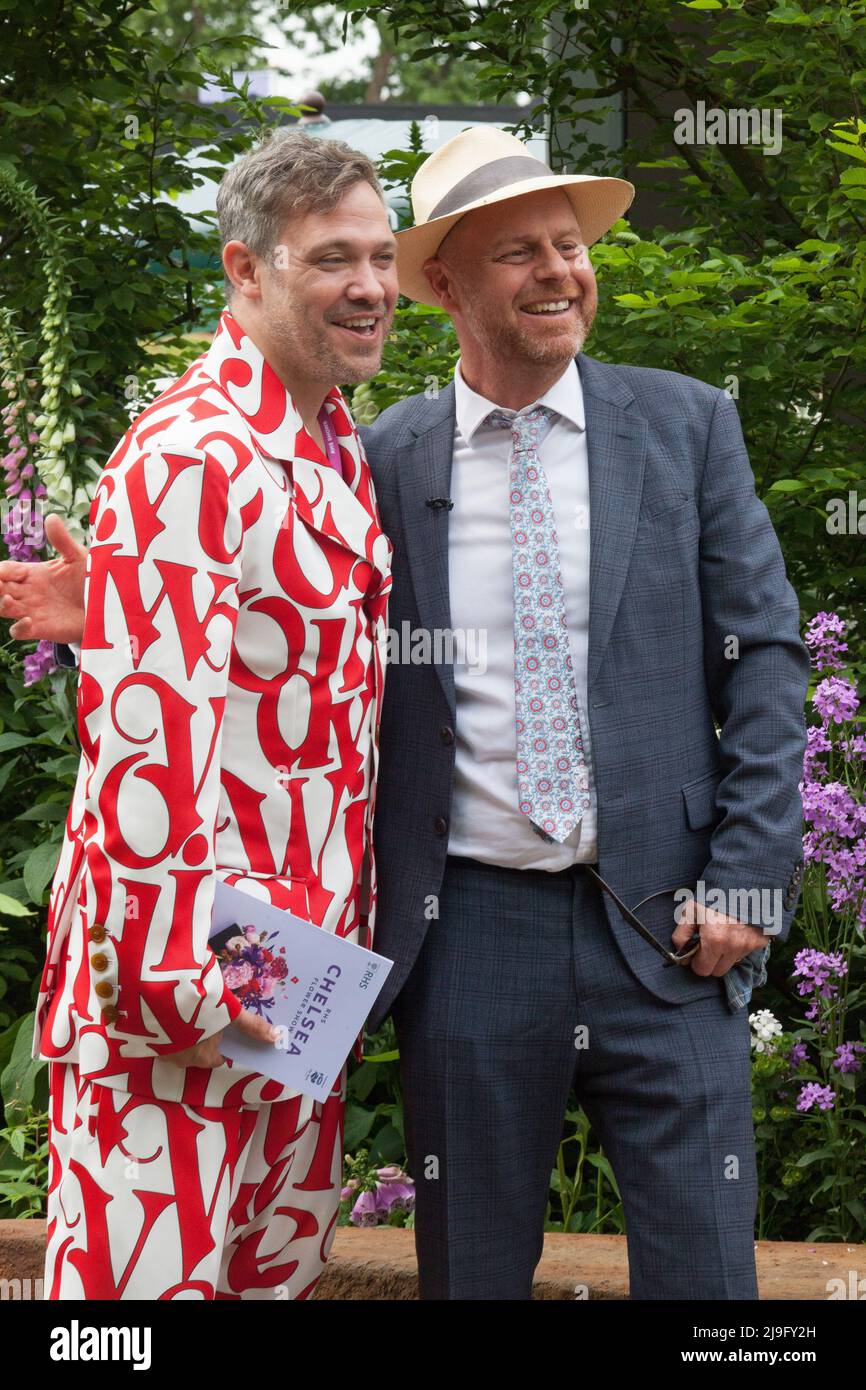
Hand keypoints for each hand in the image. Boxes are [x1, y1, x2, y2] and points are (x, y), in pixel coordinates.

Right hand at [0, 512, 86, 641]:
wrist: (106, 607)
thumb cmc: (90, 580)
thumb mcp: (77, 558)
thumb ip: (62, 541)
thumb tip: (51, 517)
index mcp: (32, 573)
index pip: (5, 570)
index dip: (1, 571)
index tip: (3, 572)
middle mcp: (28, 592)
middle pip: (0, 589)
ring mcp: (32, 611)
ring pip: (4, 608)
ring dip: (2, 604)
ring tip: (9, 600)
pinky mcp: (42, 629)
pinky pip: (19, 631)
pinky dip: (18, 628)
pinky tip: (27, 620)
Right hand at [164, 1008, 281, 1068]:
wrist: (158, 998)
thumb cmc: (200, 1009)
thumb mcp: (229, 1013)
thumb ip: (251, 1025)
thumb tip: (277, 1037)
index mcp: (203, 1058)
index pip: (217, 1058)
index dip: (221, 1045)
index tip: (222, 1030)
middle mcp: (181, 1060)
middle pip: (196, 1052)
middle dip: (201, 1037)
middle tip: (204, 1016)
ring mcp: (161, 1050)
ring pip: (176, 1044)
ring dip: (181, 1030)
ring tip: (185, 1008)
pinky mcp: (146, 1038)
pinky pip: (158, 1035)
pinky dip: (164, 1024)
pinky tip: (167, 1007)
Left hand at [671, 896, 768, 976]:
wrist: (742, 880)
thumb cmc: (712, 894)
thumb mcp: (690, 910)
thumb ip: (682, 934)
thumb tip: (681, 954)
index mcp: (715, 940)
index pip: (702, 970)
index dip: (696, 962)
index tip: (696, 952)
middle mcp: (734, 947)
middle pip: (718, 971)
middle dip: (710, 961)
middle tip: (708, 944)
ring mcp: (749, 945)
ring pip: (732, 963)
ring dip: (726, 954)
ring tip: (723, 934)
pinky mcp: (761, 942)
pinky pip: (746, 953)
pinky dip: (739, 947)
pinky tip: (736, 931)